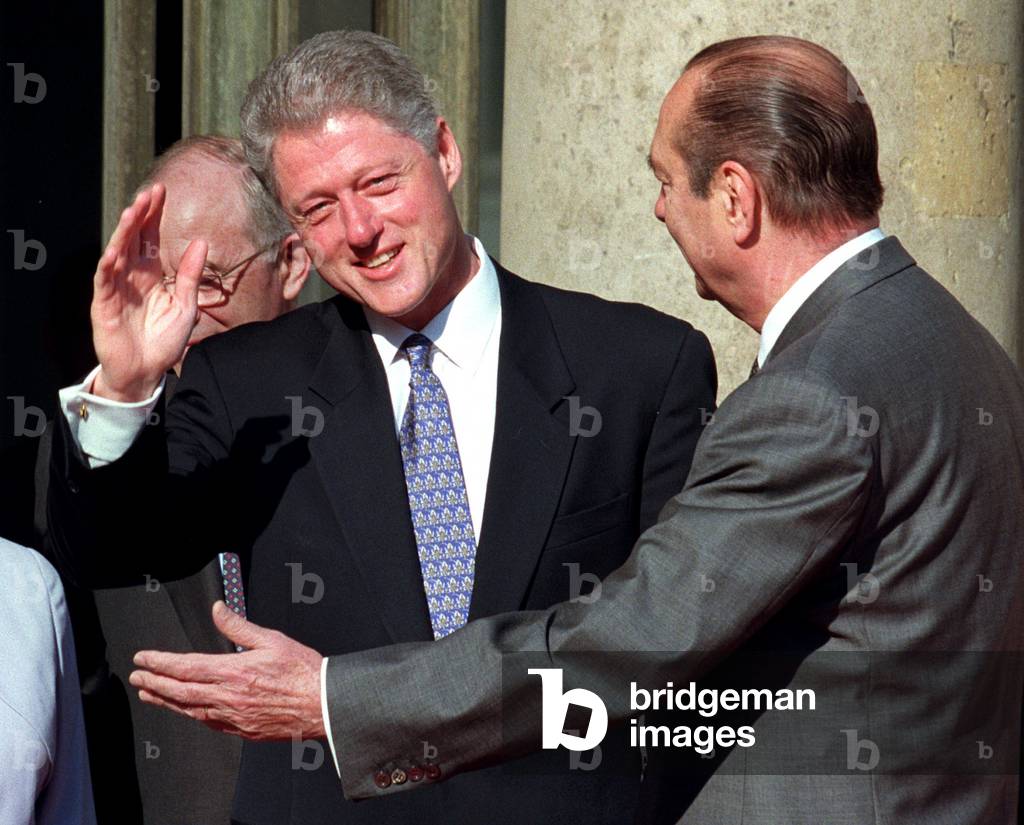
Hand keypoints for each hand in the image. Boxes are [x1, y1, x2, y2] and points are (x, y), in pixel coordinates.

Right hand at [91, 184, 206, 401]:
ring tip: (133, 210)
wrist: (147, 372)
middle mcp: (132, 276)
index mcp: (151, 274)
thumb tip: (202, 242)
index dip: (155, 215)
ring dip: (124, 232)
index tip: (162, 191)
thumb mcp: (185, 305)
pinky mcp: (104, 304)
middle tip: (150, 192)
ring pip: (117, 253)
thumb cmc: (165, 341)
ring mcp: (116, 288)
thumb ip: (191, 275)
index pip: (151, 237)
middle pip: (134, 239)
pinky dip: (109, 264)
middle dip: (141, 215)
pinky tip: (116, 249)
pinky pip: (105, 280)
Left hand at [129, 601, 325, 739]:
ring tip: (149, 695)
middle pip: (180, 691)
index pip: (185, 666)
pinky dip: (190, 715)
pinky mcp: (243, 730)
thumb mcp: (272, 639)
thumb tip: (219, 610)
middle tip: (137, 677)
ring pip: (189, 709)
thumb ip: (239, 626)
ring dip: (166, 701)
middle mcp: (228, 697)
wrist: (323, 705)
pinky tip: (185, 710)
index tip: (143, 659)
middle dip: (154, 683)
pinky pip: (208, 723)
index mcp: (233, 671)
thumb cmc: (303, 673)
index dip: (159, 663)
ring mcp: (233, 717)